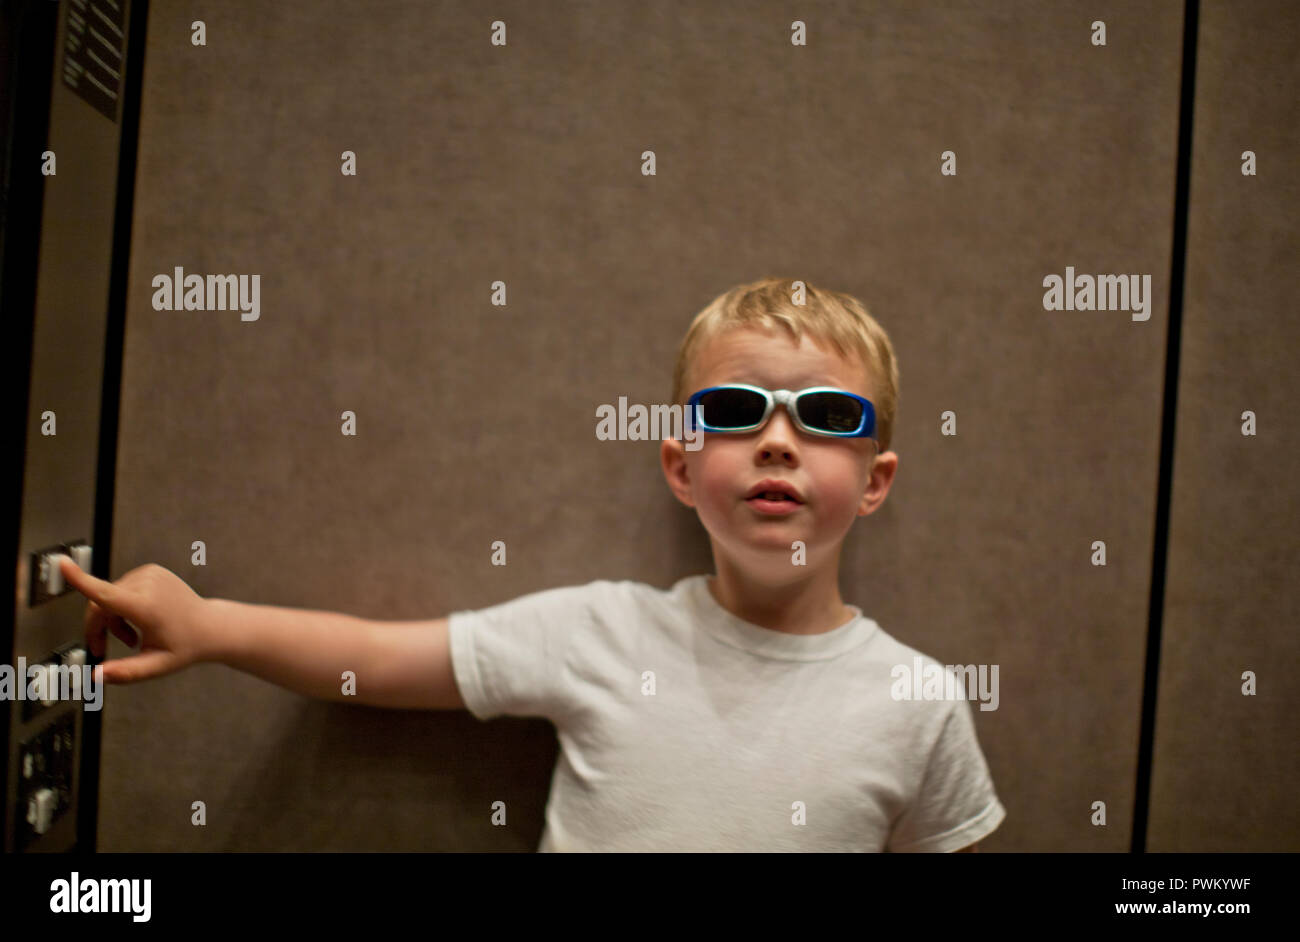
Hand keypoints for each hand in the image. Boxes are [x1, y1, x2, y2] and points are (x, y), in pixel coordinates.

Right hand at [56, 556, 211, 683]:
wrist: (209, 626)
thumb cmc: (185, 646)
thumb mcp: (155, 666)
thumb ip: (124, 673)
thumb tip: (96, 677)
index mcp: (147, 606)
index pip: (107, 593)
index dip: (81, 580)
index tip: (62, 563)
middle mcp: (148, 585)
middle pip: (100, 604)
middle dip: (96, 628)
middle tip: (102, 649)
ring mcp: (150, 574)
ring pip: (108, 597)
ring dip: (111, 619)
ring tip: (131, 638)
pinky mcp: (150, 570)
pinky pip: (120, 589)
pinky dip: (121, 606)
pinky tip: (137, 620)